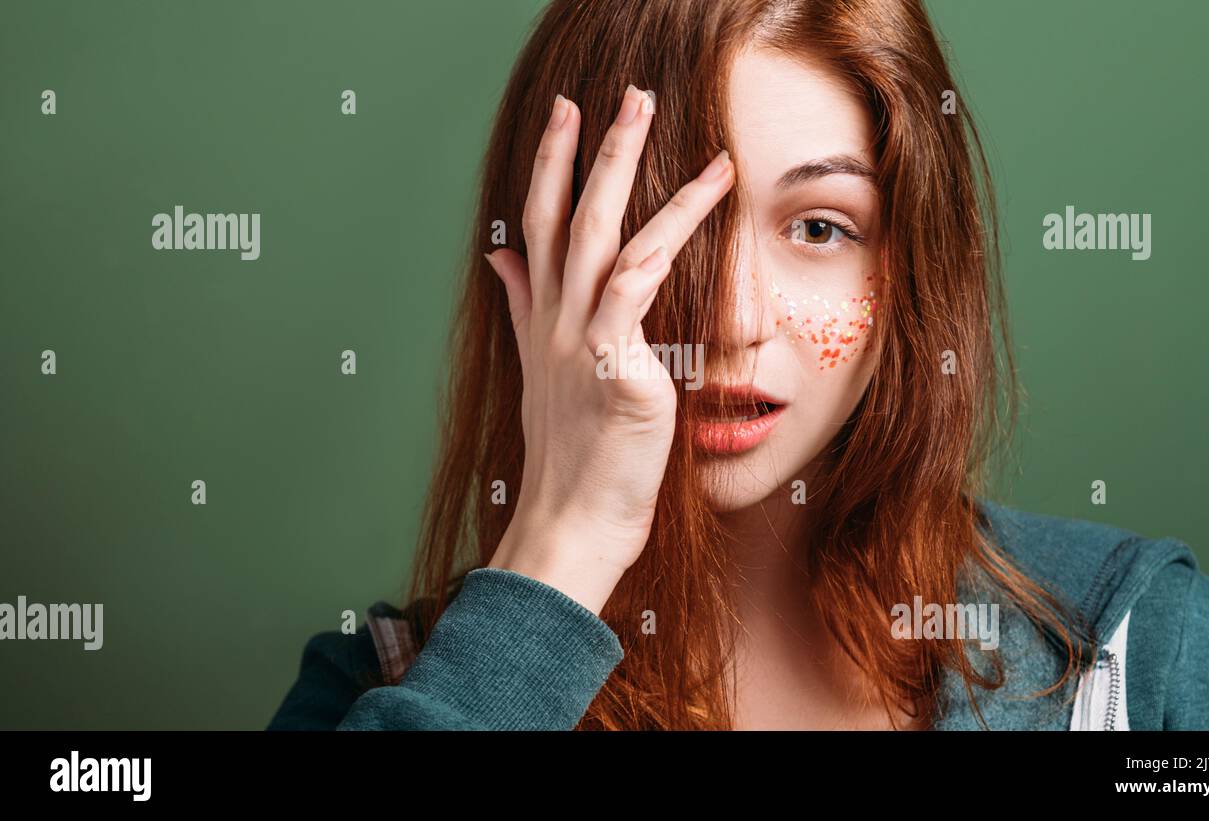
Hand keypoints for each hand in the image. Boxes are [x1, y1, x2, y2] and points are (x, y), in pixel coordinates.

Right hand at [484, 85, 734, 615]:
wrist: (570, 525)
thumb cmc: (571, 461)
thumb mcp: (542, 376)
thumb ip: (524, 311)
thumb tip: (502, 258)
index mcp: (542, 323)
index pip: (539, 227)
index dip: (549, 167)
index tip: (563, 117)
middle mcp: (554, 322)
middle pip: (564, 215)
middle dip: (586, 149)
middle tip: (615, 96)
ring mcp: (578, 340)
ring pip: (596, 233)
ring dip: (626, 170)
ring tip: (655, 118)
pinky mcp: (612, 363)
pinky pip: (635, 282)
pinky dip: (665, 235)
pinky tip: (704, 196)